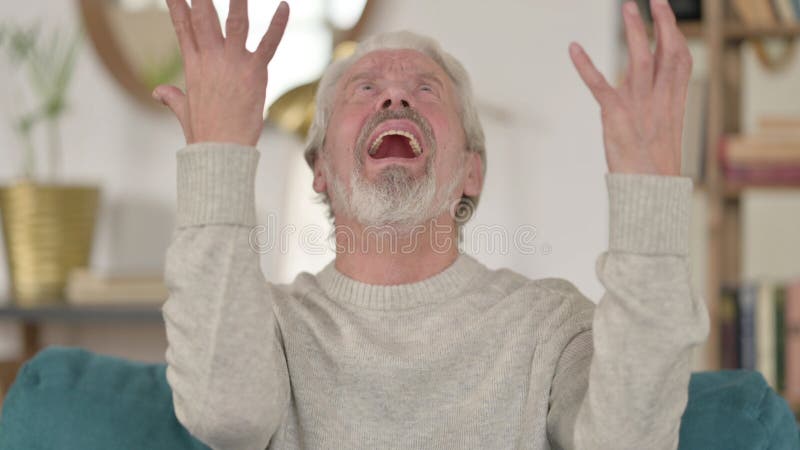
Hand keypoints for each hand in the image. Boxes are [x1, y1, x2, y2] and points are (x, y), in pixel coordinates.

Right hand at [154, 0, 289, 146]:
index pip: (182, 27)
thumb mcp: (183, 111)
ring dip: (238, 1)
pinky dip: (278, 25)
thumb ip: (172, 97)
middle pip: (204, 17)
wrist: (220, 150)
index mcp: (193, 66)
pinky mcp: (254, 72)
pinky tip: (285, 6)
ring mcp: (232, 63)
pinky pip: (268, 43)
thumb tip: (158, 92)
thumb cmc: (204, 134)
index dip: (177, 5)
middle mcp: (210, 59)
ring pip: (236, 22)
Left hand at [568, 0, 691, 175]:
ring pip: (639, 60)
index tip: (666, 14)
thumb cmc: (653, 169)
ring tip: (628, 7)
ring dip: (633, 31)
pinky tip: (574, 48)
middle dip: (661, 23)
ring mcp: (639, 107)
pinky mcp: (615, 116)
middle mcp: (659, 100)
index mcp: (673, 104)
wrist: (650, 193)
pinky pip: (599, 84)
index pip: (680, 61)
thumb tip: (647, 94)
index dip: (674, 35)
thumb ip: (655, 109)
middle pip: (666, 53)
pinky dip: (586, 65)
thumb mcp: (660, 134)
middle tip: (653, 0)